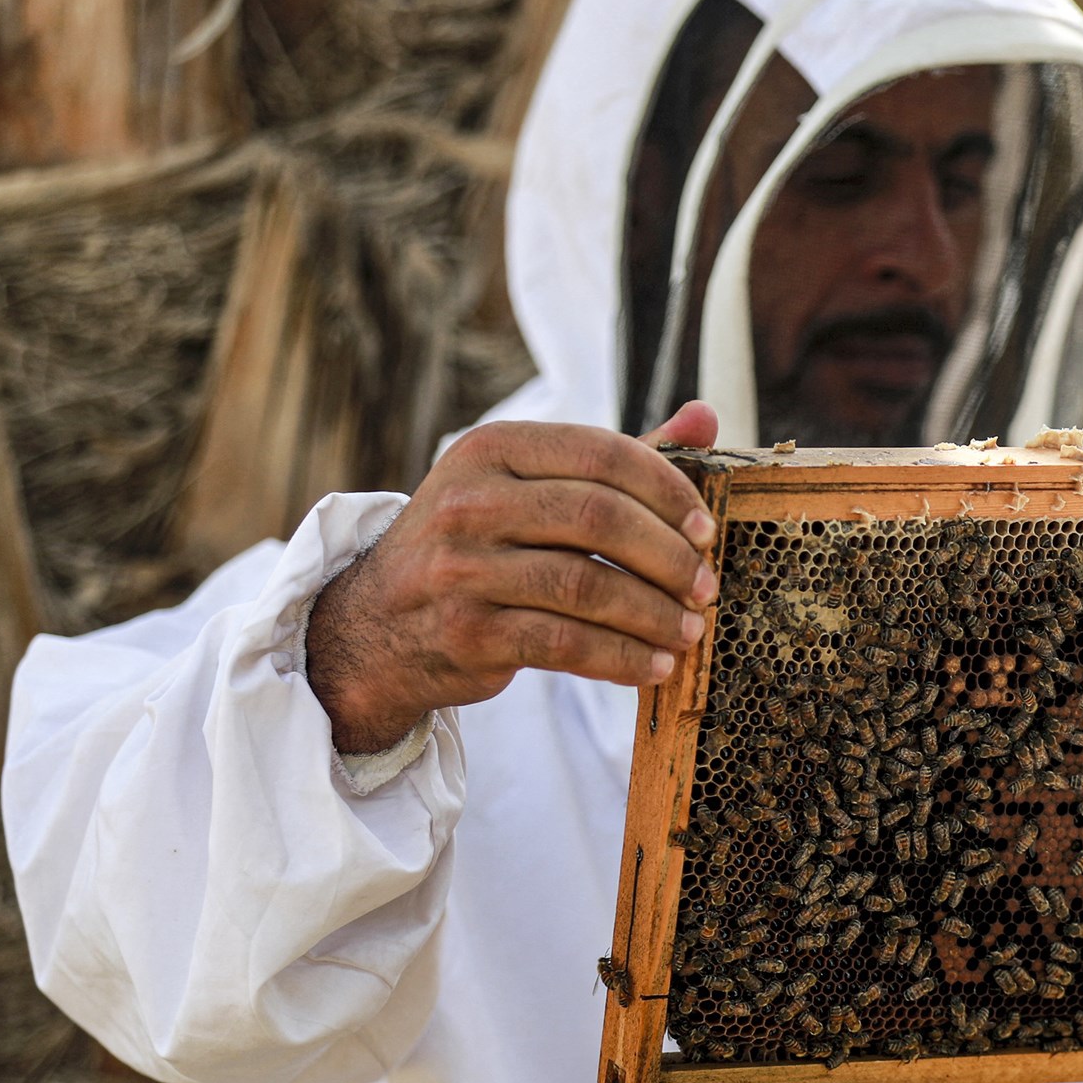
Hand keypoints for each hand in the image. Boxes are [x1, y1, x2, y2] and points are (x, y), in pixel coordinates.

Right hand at [307, 402, 720, 751]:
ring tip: (688, 630)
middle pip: (599, 519)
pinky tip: (653, 666)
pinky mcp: (469, 632)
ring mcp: (463, 569)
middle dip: (669, 557)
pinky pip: (568, 645)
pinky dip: (622, 658)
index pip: (601, 454)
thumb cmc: (479, 545)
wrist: (376, 624)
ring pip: (588, 586)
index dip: (668, 490)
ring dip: (654, 614)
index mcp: (492, 448)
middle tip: (705, 586)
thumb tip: (706, 416)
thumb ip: (616, 459)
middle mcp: (469, 501)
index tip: (705, 529)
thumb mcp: (528, 485)